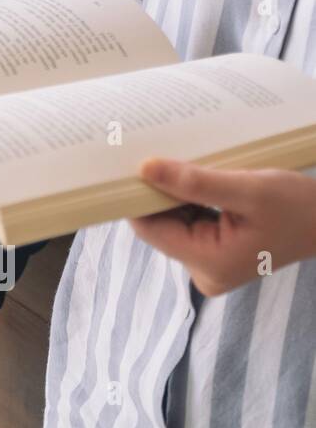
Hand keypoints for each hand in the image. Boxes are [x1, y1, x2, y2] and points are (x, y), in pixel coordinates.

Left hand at [131, 159, 315, 296]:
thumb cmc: (298, 205)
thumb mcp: (248, 189)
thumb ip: (195, 182)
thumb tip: (145, 169)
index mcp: (208, 263)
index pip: (149, 229)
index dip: (136, 197)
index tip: (130, 165)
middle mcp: (203, 272)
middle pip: (159, 226)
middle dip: (157, 193)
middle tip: (156, 156)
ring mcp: (209, 264)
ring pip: (172, 222)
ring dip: (173, 194)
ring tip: (180, 165)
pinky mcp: (215, 253)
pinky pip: (188, 223)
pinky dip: (188, 200)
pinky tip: (193, 179)